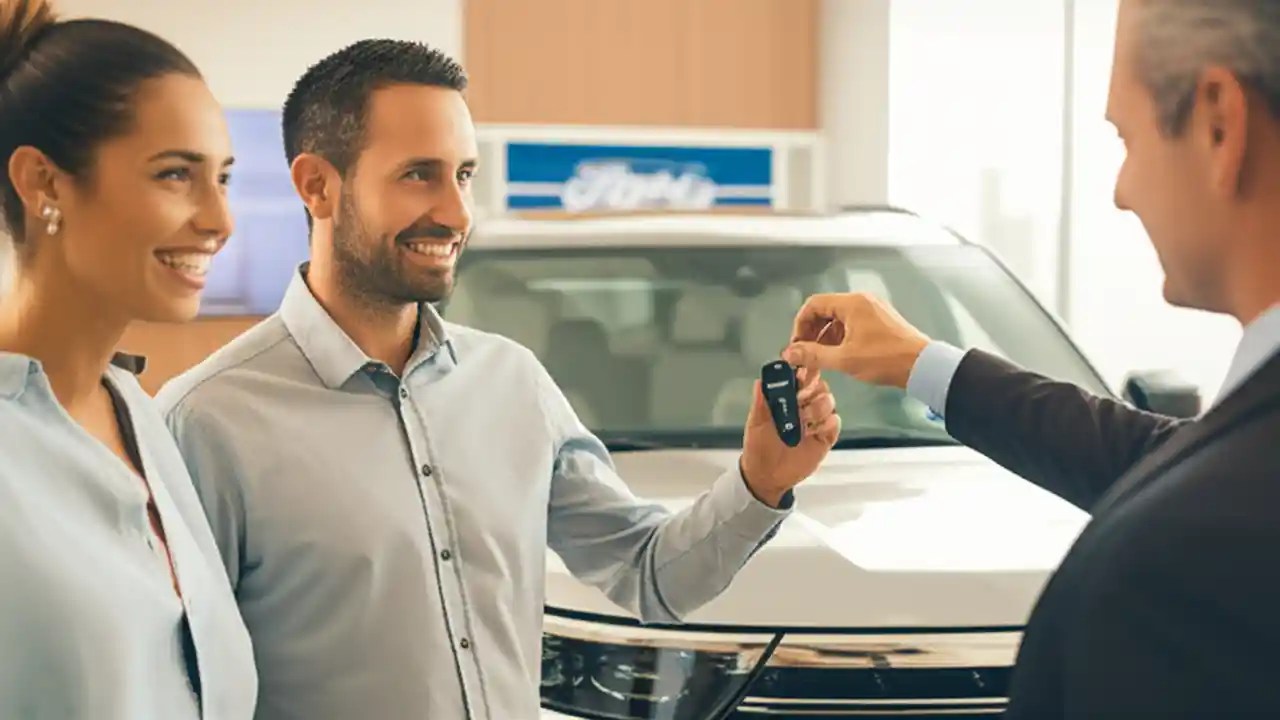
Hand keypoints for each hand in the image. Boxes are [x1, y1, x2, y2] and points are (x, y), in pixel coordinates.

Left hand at [740, 368, 839, 506]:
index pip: (801, 377)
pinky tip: (814, 432)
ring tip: (804, 421)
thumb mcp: (756, 424)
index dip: (804, 372)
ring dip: (818, 407)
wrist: (768, 476)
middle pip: (820, 386)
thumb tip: (760, 381)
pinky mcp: (826, 437)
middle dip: (813, 389)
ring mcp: (817, 421)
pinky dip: (827, 424)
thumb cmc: (759, 446)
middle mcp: (805, 405)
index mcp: (788, 398)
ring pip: (829, 402)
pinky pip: (835, 423)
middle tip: (801, 400)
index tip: (801, 374)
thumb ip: (761, 403)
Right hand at [781, 292, 931, 388]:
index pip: (814, 304)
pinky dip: (841, 338)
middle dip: (812, 333)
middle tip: (806, 354)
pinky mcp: (881, 321)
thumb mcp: (844, 359)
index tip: (797, 345)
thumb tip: (790, 353)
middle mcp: (862, 302)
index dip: (800, 325)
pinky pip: (852, 324)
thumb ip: (813, 354)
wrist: (922, 366)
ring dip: (826, 338)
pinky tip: (840, 356)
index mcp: (852, 304)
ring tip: (822, 359)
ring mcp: (873, 310)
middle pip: (825, 311)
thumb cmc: (886, 359)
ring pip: (838, 319)